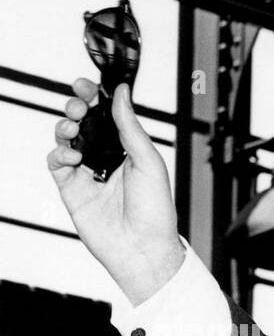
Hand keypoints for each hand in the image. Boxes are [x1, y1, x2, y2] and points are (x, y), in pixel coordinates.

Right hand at [48, 79, 183, 304]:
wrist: (144, 249)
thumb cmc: (156, 212)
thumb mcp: (148, 162)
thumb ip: (130, 126)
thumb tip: (121, 93)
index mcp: (129, 150)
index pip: (107, 116)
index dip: (94, 98)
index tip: (86, 86)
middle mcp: (107, 159)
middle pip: (83, 123)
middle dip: (76, 107)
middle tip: (79, 104)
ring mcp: (88, 174)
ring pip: (66, 139)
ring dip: (65, 126)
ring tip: (73, 127)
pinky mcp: (72, 189)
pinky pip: (56, 163)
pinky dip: (59, 153)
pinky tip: (73, 157)